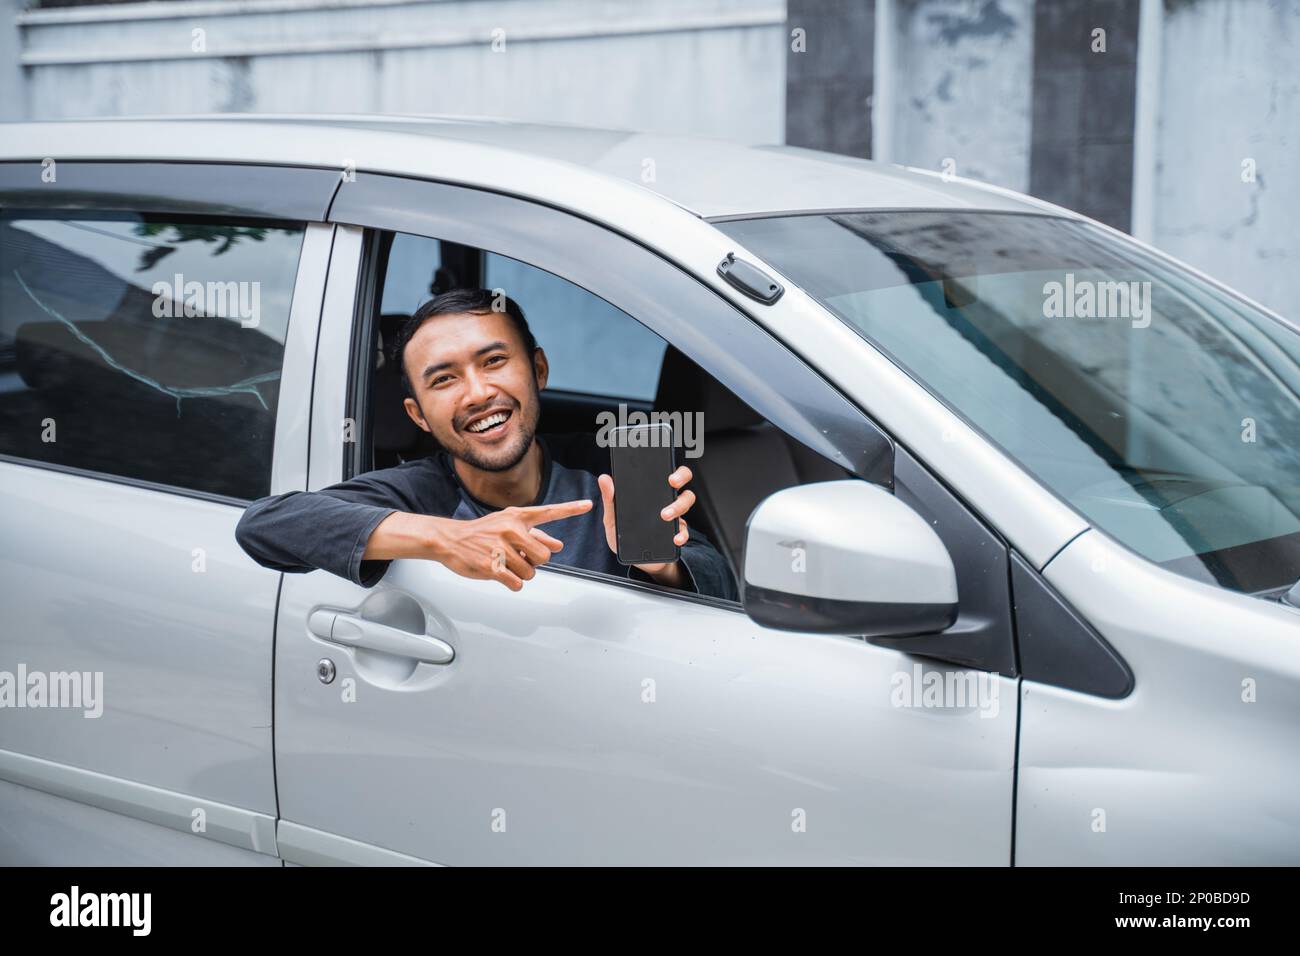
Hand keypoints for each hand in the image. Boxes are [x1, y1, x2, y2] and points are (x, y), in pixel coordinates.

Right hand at [443, 499, 593, 590]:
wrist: (450, 539)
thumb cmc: (481, 533)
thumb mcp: (507, 527)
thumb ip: (536, 535)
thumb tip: (558, 545)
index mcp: (517, 517)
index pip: (549, 512)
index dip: (571, 508)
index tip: (588, 504)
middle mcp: (511, 529)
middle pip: (544, 556)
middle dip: (534, 562)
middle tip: (519, 558)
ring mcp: (501, 547)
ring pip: (530, 572)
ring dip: (521, 574)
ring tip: (505, 564)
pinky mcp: (492, 566)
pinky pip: (517, 583)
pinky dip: (512, 583)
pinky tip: (500, 573)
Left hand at [597, 465, 695, 586]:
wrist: (637, 562)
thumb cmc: (626, 538)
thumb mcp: (613, 519)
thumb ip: (610, 500)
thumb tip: (604, 479)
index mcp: (650, 493)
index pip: (662, 472)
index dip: (665, 464)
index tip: (661, 464)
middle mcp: (665, 500)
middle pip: (681, 480)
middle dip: (680, 477)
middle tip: (671, 482)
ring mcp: (674, 516)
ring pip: (686, 500)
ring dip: (678, 505)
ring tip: (665, 515)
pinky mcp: (677, 532)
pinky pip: (685, 529)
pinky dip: (682, 534)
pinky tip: (675, 538)